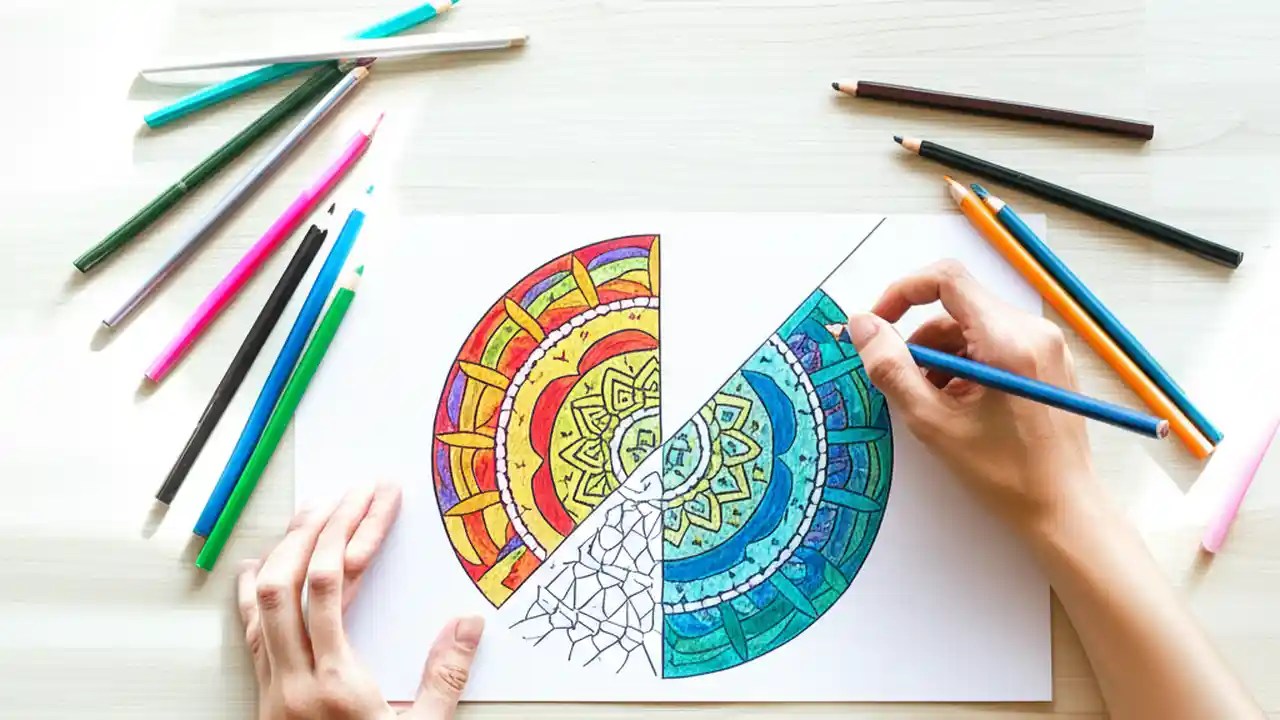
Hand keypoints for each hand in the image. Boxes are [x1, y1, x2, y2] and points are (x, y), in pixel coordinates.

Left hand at [236, 483, 484, 719]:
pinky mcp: (262, 699)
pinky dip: (253, 593)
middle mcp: (293, 680)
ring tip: (308, 516)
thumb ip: (445, 678)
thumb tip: (469, 624)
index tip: (372, 501)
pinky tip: (258, 570)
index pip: (328, 585)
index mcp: (336, 683)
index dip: (349, 532)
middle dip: (314, 528)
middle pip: (287, 580)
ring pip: (260, 602)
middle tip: (344, 495)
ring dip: (283, 552)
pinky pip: (249, 633)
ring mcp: (271, 688)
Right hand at [846, 260, 1100, 539]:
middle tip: (902, 383)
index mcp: (1009, 340)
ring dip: (940, 357)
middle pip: (956, 307)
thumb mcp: (934, 423)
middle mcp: (1032, 331)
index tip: (877, 325)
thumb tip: (861, 326)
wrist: (1064, 509)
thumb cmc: (1005, 474)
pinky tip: (959, 405)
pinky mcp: (1047, 361)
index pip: (946, 279)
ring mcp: (1045, 345)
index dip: (901, 293)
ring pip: (971, 328)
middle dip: (919, 340)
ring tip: (933, 404)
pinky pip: (993, 344)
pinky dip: (964, 366)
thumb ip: (892, 369)